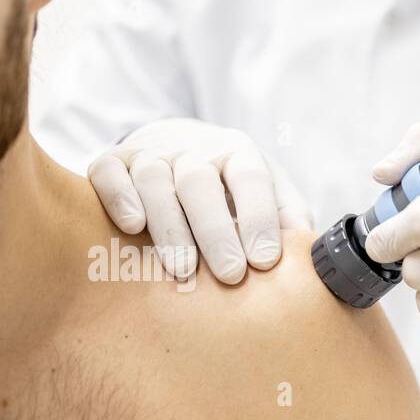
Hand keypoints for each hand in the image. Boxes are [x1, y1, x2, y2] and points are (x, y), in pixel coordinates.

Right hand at [87, 118, 313, 283]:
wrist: (177, 144)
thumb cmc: (232, 185)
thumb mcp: (270, 193)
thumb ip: (290, 219)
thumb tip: (311, 257)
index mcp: (239, 153)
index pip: (250, 178)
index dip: (258, 218)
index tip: (265, 261)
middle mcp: (194, 148)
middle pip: (200, 183)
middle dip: (216, 231)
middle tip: (230, 275)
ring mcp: (151, 153)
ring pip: (155, 180)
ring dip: (170, 226)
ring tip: (183, 269)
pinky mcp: (114, 160)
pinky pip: (109, 172)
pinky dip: (118, 196)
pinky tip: (133, 227)